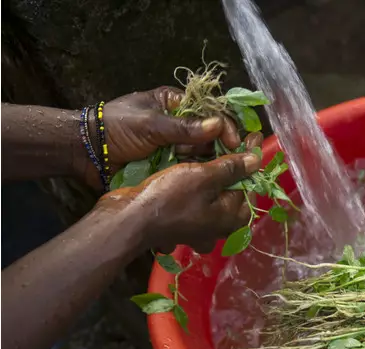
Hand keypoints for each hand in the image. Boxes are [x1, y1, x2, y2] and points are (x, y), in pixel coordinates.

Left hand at [88, 86, 240, 175]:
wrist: (85, 152)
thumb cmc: (115, 128)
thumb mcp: (150, 124)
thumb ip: (184, 127)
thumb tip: (218, 125)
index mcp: (175, 104)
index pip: (210, 112)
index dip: (225, 127)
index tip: (233, 143)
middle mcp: (179, 124)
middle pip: (211, 136)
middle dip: (219, 148)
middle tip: (230, 162)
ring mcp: (174, 146)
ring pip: (202, 154)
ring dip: (209, 163)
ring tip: (216, 174)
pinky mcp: (168, 166)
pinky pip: (189, 169)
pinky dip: (198, 175)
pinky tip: (207, 182)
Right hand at [96, 150, 260, 253]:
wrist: (128, 218)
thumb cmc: (170, 198)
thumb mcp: (204, 177)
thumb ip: (232, 168)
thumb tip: (257, 160)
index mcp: (231, 219)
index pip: (252, 186)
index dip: (252, 160)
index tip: (252, 137)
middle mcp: (220, 227)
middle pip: (235, 191)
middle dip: (235, 166)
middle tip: (233, 141)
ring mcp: (201, 227)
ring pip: (216, 195)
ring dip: (216, 174)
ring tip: (214, 150)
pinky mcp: (183, 222)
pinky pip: (199, 199)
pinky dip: (200, 184)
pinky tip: (195, 167)